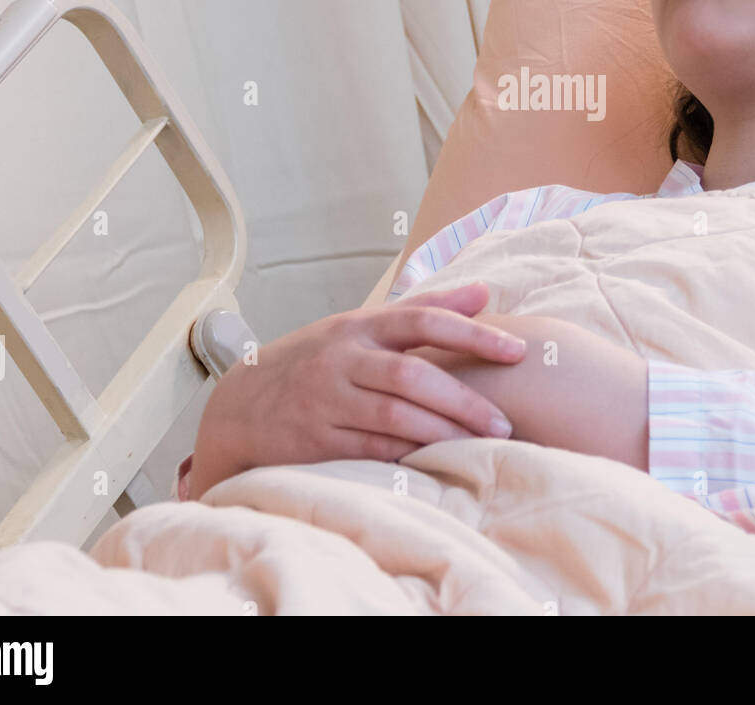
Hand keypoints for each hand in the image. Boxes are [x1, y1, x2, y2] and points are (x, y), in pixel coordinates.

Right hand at [186, 282, 524, 499]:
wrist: (238, 407)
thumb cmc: (316, 362)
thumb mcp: (362, 326)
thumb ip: (423, 309)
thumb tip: (483, 291)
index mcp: (360, 325)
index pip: (423, 318)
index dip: (474, 333)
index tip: (517, 351)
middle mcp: (343, 358)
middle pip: (412, 375)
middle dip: (464, 400)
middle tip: (505, 422)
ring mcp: (326, 400)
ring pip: (394, 416)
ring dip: (444, 432)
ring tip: (484, 444)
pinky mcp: (316, 441)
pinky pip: (372, 449)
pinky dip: (410, 455)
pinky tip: (440, 462)